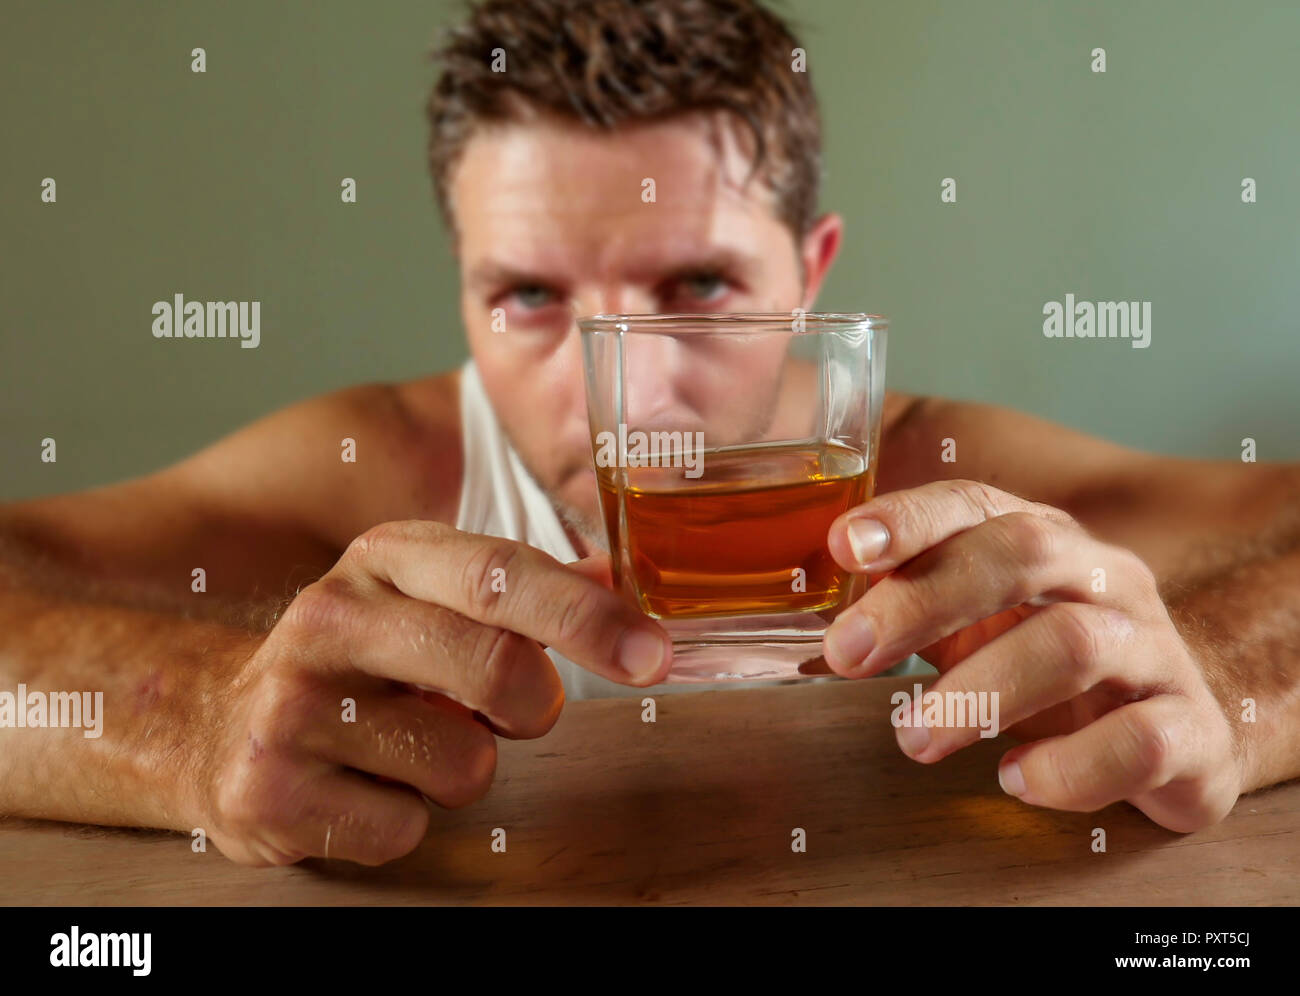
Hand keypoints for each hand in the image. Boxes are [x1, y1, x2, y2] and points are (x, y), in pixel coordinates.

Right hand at [193, 520, 670, 865]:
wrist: (217, 726)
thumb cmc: (360, 660)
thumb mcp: (430, 595)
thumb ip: (525, 588)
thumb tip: (626, 578)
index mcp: (386, 558)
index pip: (503, 573)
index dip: (588, 616)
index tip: (652, 654)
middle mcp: (330, 618)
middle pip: (495, 667)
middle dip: (533, 705)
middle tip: (517, 711)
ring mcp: (292, 705)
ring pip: (463, 763)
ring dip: (462, 768)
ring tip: (411, 746)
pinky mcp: (269, 789)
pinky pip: (407, 828)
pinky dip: (407, 819)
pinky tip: (366, 787)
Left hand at [822, 480, 1244, 831]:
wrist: (1173, 728)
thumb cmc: (1042, 664)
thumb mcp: (973, 624)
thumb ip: (905, 606)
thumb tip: (811, 622)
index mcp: (1041, 540)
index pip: (972, 504)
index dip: (906, 520)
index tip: (843, 547)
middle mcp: (1102, 578)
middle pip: (1021, 553)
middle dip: (923, 601)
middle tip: (848, 655)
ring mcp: (1152, 649)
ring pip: (1074, 643)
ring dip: (978, 693)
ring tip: (913, 738)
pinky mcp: (1191, 729)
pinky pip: (1139, 740)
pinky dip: (1068, 767)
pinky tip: (1015, 780)